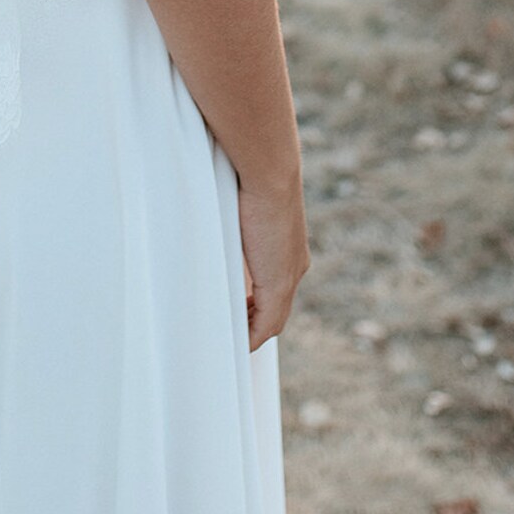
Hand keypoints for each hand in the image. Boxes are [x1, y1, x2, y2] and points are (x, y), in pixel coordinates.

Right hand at [237, 167, 310, 349]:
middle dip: (252, 323)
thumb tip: (218, 231)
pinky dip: (251, 337)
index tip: (236, 310)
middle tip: (230, 331)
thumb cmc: (250, 179)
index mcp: (289, 250)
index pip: (274, 289)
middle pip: (275, 311)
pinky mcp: (279, 284)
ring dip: (250, 332)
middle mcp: (294, 267)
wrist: (270, 172)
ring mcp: (289, 277)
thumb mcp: (243, 210)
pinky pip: (266, 325)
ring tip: (228, 339)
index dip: (255, 305)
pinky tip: (235, 341)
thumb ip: (236, 229)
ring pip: (272, 321)